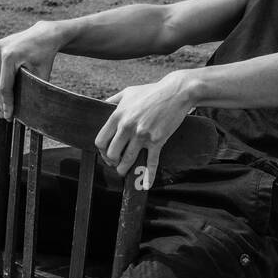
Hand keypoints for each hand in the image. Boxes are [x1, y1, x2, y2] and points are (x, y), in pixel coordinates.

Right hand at [0, 21, 61, 120]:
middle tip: (4, 116)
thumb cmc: (44, 56)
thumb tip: (29, 112)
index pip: (5, 86)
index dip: (6, 104)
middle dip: (0, 102)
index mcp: (10, 56)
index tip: (8, 116)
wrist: (42, 35)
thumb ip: (33, 90)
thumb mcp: (42, 74)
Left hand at [95, 73, 191, 188]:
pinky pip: (151, 162)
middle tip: (115, 163)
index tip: (106, 153)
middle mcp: (128, 126)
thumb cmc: (151, 92)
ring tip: (124, 171)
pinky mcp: (157, 140)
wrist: (176, 92)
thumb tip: (101, 108)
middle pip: (112, 153)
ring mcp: (142, 135)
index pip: (101, 140)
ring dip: (124, 170)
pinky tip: (146, 184)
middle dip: (112, 161)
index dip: (101, 151)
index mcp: (118, 115)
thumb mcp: (128, 92)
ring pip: (127, 160)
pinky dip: (148, 176)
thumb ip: (113, 101)